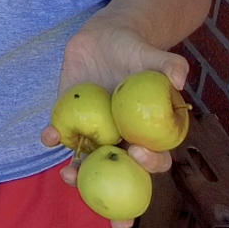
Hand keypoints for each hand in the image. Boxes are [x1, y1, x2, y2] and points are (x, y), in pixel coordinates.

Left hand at [38, 22, 188, 225]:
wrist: (104, 38)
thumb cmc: (135, 51)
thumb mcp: (152, 54)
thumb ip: (170, 64)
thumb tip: (179, 77)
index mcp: (147, 132)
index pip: (155, 156)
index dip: (151, 162)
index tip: (139, 152)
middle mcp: (121, 138)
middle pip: (119, 171)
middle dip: (111, 190)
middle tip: (100, 188)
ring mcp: (95, 132)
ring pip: (87, 161)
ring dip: (77, 173)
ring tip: (68, 176)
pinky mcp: (71, 119)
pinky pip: (62, 134)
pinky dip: (54, 137)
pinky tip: (49, 136)